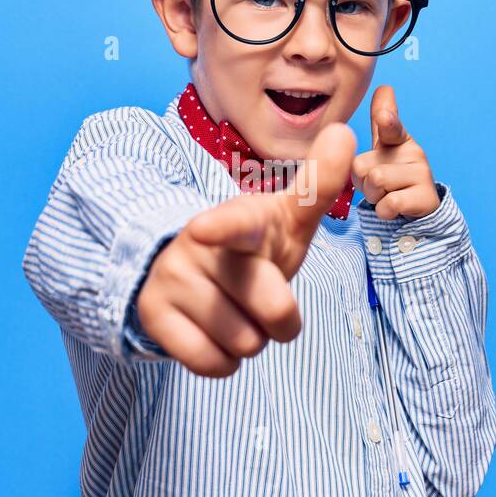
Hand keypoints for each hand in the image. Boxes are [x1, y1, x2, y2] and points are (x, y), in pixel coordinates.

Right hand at [135, 122, 356, 377]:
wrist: (196, 274)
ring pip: (243, 343)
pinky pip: (211, 364)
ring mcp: (171, 277)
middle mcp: (197, 242)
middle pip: (273, 306)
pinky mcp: (152, 314)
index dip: (222, 226)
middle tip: (264, 298)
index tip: (203, 231)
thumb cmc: (255, 248)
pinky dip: (224, 361)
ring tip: (235, 312)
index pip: (236, 221)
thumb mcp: (289, 220)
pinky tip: (214, 334)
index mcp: (242, 218)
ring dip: (251, 339)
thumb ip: (319, 183)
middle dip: (282, 317)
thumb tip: (343, 133)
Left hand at [351, 85, 439, 219]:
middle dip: (363, 182)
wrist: (418, 208)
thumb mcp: (385, 148)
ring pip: (375, 183)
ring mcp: (422, 174)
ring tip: (388, 195)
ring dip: (374, 196)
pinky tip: (396, 208)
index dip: (387, 121)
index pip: (391, 127)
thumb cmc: (394, 175)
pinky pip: (388, 204)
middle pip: (362, 165)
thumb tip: (385, 87)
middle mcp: (413, 152)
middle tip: (379, 185)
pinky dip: (384, 211)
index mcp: (399, 138)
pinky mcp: (426, 198)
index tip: (384, 116)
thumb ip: (381, 121)